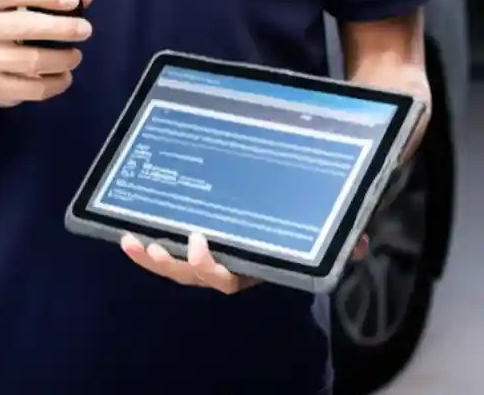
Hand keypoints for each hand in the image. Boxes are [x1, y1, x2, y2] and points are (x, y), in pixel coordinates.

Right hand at [0, 0, 93, 106]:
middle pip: (23, 26)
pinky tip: (64, 76)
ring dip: (62, 59)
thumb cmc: (8, 29)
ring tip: (75, 56)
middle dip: (61, 28)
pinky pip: (33, 88)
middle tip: (85, 30)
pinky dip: (56, 83)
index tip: (73, 0)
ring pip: (32, 60)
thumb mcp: (21, 6)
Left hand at [120, 232, 371, 294]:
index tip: (200, 238)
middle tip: (162, 245)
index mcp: (255, 267)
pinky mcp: (191, 243)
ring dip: (152, 260)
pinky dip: (143, 250)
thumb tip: (359, 245)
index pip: (230, 279)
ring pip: (175, 270)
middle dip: (176, 266)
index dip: (211, 265)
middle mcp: (228, 267)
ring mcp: (206, 257)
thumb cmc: (312, 221)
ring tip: (133, 243)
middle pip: (196, 278)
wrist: (299, 206)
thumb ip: (345, 237)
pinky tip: (124, 237)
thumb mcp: (330, 229)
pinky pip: (164, 254)